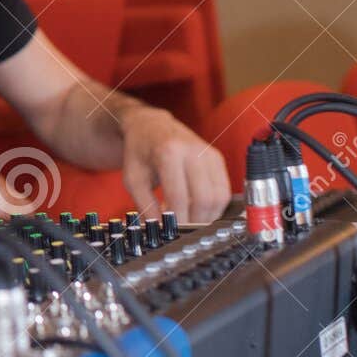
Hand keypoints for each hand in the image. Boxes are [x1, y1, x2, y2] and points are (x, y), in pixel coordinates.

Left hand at [120, 106, 229, 223]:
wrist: (151, 126)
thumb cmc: (139, 152)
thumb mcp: (133, 179)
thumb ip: (145, 205)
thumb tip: (158, 229)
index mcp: (169, 152)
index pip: (179, 195)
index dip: (178, 218)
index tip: (171, 230)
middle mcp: (193, 151)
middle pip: (205, 198)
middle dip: (195, 220)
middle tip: (181, 228)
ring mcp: (209, 153)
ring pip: (219, 197)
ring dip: (206, 215)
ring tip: (187, 216)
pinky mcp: (218, 158)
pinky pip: (224, 190)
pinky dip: (213, 205)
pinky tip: (196, 207)